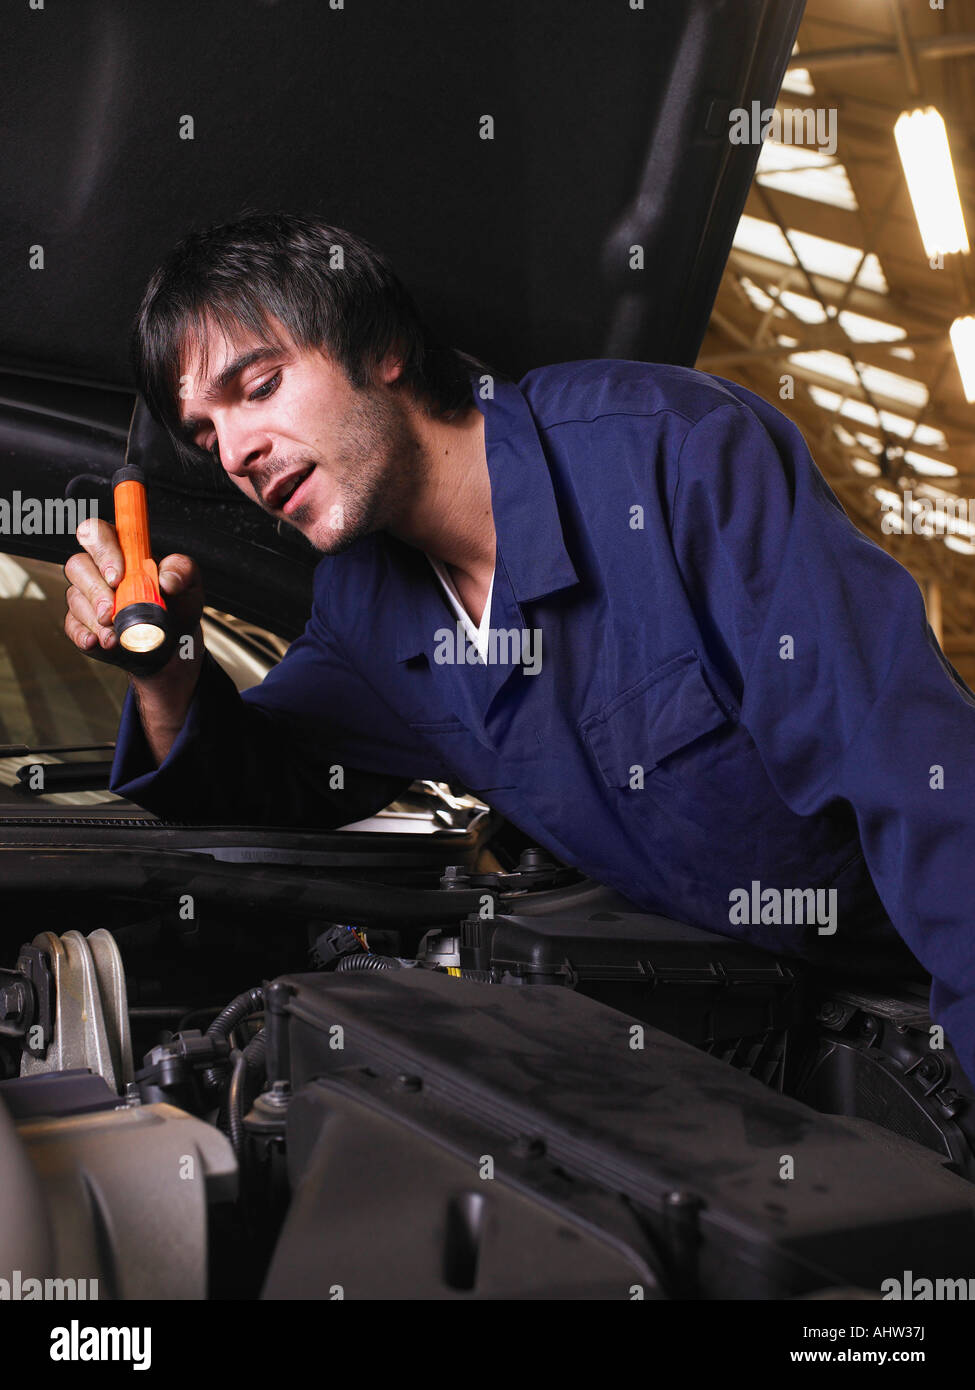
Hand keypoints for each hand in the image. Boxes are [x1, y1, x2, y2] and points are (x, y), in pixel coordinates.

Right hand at [63, 518, 204, 679]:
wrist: (171, 642)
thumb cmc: (176, 605)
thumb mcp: (189, 586)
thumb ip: (182, 572)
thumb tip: (167, 579)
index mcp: (121, 550)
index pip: (97, 532)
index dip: (102, 550)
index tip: (117, 577)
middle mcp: (98, 569)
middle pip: (78, 565)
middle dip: (95, 591)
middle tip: (112, 612)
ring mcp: (86, 596)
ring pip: (75, 598)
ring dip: (95, 619)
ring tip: (117, 636)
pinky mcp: (80, 622)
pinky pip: (71, 626)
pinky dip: (84, 635)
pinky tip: (100, 643)